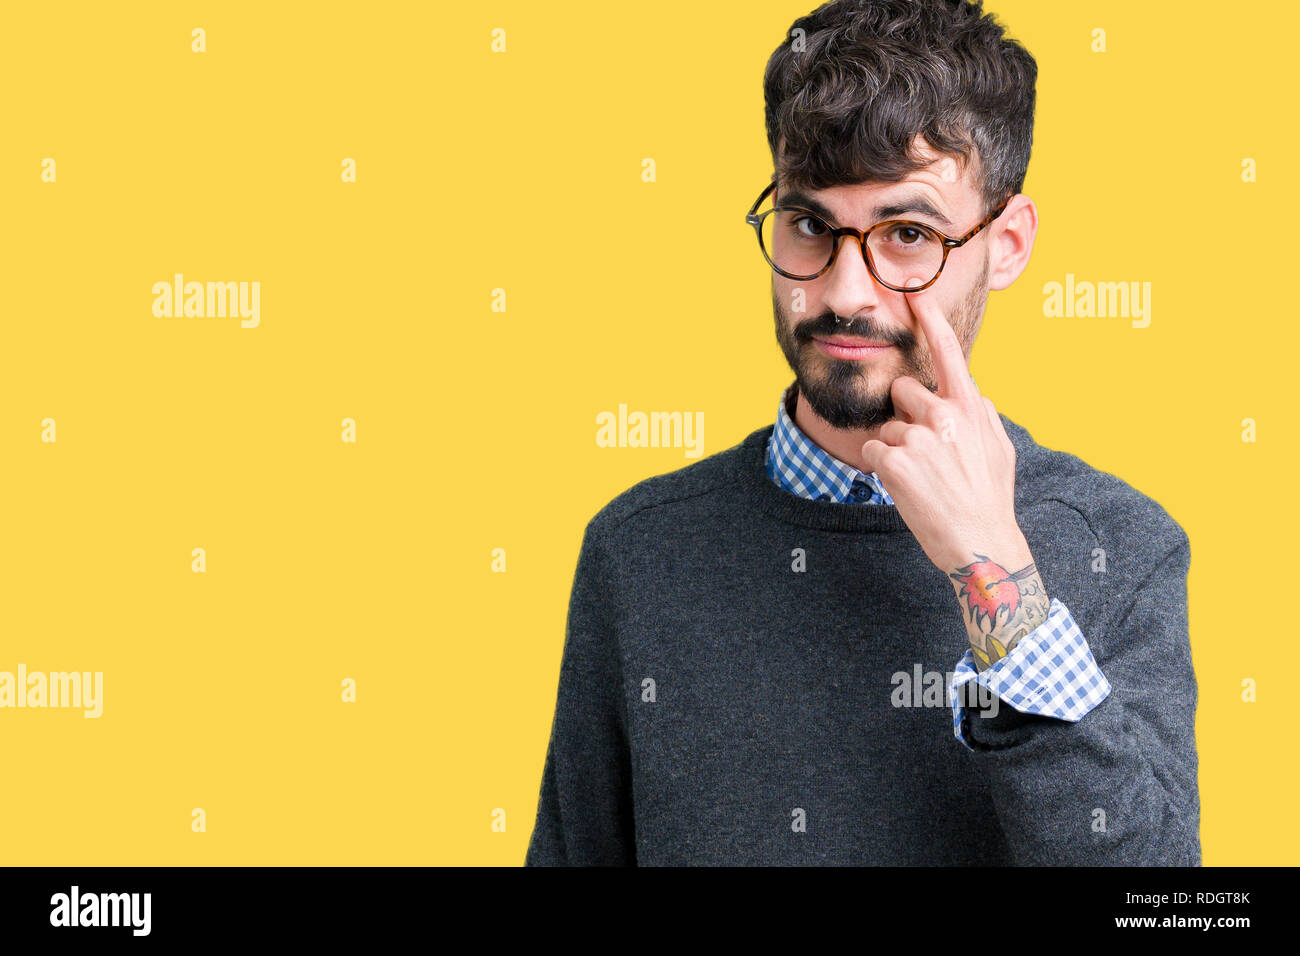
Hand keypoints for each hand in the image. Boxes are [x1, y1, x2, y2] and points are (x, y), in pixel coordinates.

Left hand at [859, 287, 1028, 574]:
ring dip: (896, 450)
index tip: (913, 293)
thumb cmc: (990, 500)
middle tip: (924, 450)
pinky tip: (908, 488)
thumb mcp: (999, 450)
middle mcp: (945, 416)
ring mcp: (919, 438)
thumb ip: (982, 417)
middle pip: (902, 391)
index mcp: (972, 409)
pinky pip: (874, 452)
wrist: (982, 546)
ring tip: (923, 479)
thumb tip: (974, 397)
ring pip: (888, 428)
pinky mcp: (895, 463)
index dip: (929, 320)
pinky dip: (883, 470)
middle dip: (904, 413)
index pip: (948, 354)